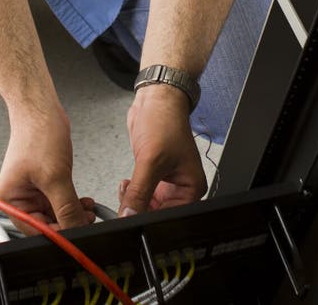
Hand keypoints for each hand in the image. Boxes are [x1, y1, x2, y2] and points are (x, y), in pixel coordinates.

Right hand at [0, 104, 94, 232]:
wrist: (41, 109)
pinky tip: (84, 202)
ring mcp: (32, 188)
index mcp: (10, 200)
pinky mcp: (44, 180)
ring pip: (54, 212)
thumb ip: (66, 208)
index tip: (77, 234)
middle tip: (86, 221)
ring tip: (88, 211)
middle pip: (45, 223)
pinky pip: (58, 199)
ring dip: (72, 212)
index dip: (57, 234)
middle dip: (67, 222)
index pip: (34, 230)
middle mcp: (18, 197)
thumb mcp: (55, 177)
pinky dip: (71, 202)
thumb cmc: (37, 134)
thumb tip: (76, 229)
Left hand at [118, 84, 206, 215]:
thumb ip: (139, 192)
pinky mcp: (151, 174)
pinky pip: (139, 194)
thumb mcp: (151, 160)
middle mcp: (180, 187)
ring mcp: (164, 182)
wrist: (154, 98)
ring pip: (146, 205)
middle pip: (158, 214)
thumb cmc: (165, 121)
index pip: (171, 216)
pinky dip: (130, 192)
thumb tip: (129, 215)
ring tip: (126, 188)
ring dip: (132, 200)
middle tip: (126, 202)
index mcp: (191, 188)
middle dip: (139, 209)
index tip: (131, 218)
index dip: (150, 218)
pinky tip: (126, 184)